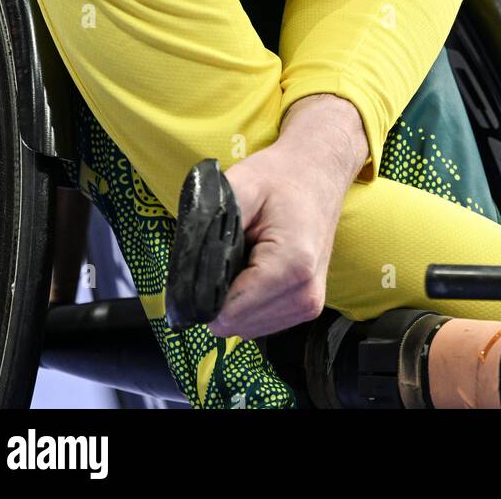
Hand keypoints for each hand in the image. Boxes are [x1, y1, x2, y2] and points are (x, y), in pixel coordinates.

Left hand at [208, 94, 367, 340]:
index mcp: (292, 266)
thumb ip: (209, 227)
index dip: (203, 291)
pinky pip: (260, 323)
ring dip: (233, 300)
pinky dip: (248, 303)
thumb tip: (181, 271)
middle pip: (234, 325)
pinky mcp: (308, 308)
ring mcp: (310, 305)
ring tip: (245, 258)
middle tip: (230, 252)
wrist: (318, 172)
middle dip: (219, 294)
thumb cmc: (279, 176)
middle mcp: (305, 294)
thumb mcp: (240, 186)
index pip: (227, 313)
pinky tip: (254, 270)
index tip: (205, 259)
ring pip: (245, 329)